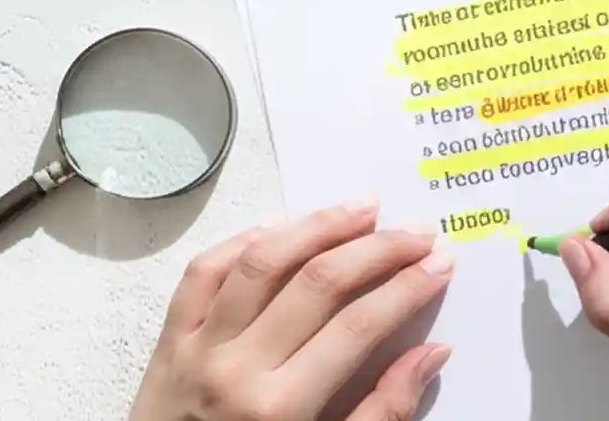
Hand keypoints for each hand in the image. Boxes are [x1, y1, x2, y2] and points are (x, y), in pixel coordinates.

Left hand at [129, 200, 454, 420]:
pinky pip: (202, 274)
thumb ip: (381, 411)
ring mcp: (196, 350)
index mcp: (281, 410)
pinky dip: (240, 242)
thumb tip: (432, 353)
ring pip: (261, 263)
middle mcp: (236, 370)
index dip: (407, 288)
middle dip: (378, 249)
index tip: (439, 264)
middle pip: (318, 284)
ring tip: (360, 208)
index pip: (359, 328)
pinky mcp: (168, 342)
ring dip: (316, 226)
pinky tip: (280, 227)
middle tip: (416, 232)